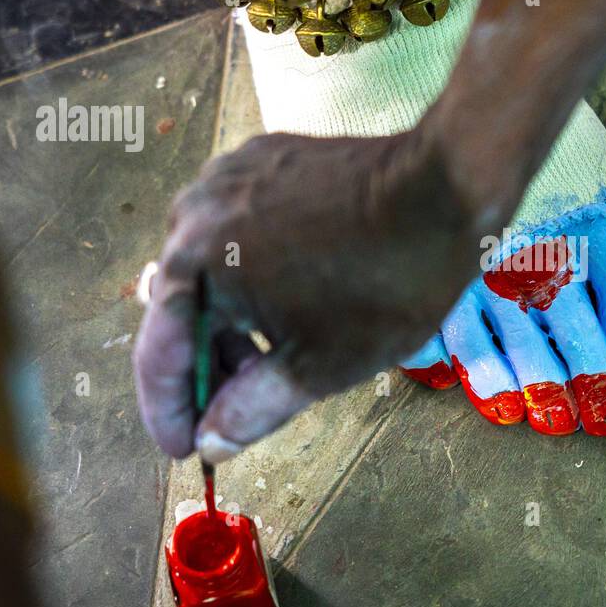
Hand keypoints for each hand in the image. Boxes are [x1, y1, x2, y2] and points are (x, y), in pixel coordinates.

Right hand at [134, 129, 477, 461]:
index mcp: (192, 264)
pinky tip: (292, 303)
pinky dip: (255, 274)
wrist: (446, 190)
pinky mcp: (267, 158)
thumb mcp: (317, 367)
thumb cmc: (386, 283)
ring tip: (273, 363)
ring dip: (234, 322)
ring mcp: (230, 177)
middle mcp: (194, 212)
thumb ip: (250, 410)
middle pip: (184, 309)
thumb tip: (212, 439)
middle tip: (234, 415)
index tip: (187, 448)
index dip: (170, 412)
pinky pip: (242, 231)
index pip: (159, 354)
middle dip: (209, 368)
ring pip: (213, 269)